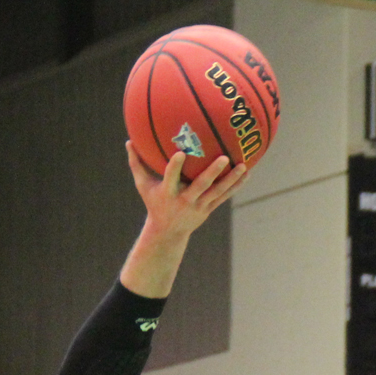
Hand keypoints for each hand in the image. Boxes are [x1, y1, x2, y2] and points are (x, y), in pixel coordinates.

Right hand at [127, 141, 247, 242]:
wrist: (167, 232)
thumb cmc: (154, 203)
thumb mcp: (143, 186)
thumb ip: (137, 164)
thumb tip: (128, 141)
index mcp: (168, 193)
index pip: (171, 178)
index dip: (175, 167)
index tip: (181, 153)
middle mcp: (185, 200)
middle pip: (200, 186)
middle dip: (212, 173)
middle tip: (223, 158)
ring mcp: (199, 206)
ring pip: (217, 192)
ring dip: (231, 180)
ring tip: (243, 166)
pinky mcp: (209, 209)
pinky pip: (224, 196)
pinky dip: (235, 186)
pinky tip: (247, 173)